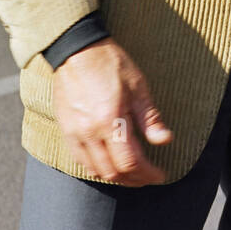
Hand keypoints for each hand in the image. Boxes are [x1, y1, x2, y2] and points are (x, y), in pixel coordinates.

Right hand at [52, 39, 173, 185]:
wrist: (77, 50)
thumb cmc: (111, 63)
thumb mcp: (138, 86)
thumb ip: (150, 118)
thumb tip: (165, 140)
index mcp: (111, 120)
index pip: (130, 162)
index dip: (147, 174)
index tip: (160, 175)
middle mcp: (90, 132)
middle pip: (113, 172)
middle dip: (134, 179)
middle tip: (149, 176)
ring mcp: (74, 133)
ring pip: (95, 170)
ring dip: (116, 177)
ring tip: (132, 173)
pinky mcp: (65, 130)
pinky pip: (80, 161)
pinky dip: (97, 168)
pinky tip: (109, 163)